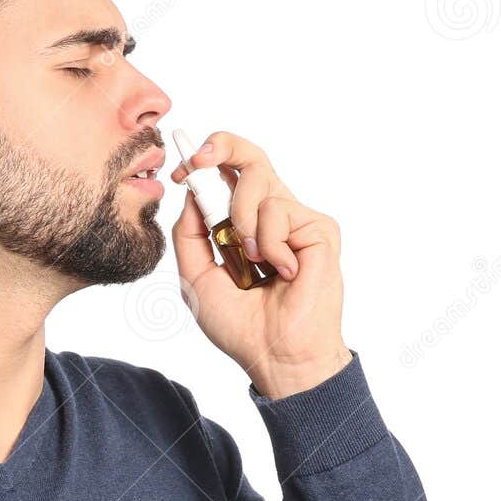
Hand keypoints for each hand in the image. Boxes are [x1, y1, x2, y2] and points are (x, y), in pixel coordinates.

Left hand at [169, 129, 351, 398]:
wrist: (273, 354)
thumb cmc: (241, 326)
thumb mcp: (197, 277)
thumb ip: (189, 235)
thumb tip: (190, 194)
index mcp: (245, 226)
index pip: (229, 176)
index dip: (205, 161)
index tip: (182, 169)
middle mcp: (272, 218)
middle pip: (250, 158)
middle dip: (221, 146)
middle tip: (197, 161)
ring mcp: (297, 220)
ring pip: (258, 180)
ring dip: (241, 220)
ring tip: (252, 261)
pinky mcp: (319, 228)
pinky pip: (279, 210)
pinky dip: (269, 243)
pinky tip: (281, 271)